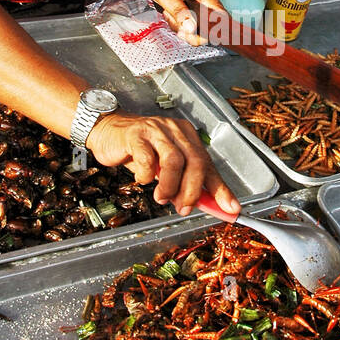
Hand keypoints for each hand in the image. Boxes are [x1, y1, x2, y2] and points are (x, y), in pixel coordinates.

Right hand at [85, 111, 240, 217]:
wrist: (108, 130)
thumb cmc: (139, 150)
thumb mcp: (164, 166)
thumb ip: (183, 181)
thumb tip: (201, 205)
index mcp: (188, 137)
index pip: (209, 164)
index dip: (221, 189)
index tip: (231, 209)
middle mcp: (176, 130)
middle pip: (196, 161)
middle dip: (193, 190)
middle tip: (184, 207)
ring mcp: (156, 130)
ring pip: (174, 160)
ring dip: (170, 186)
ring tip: (162, 198)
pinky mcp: (136, 135)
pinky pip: (147, 158)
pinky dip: (147, 175)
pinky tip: (144, 181)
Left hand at [143, 0, 223, 47]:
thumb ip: (178, 11)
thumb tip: (191, 28)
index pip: (220, 16)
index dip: (213, 31)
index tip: (197, 37)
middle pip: (211, 26)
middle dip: (190, 31)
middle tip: (172, 20)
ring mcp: (207, 1)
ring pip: (202, 27)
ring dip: (184, 26)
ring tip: (170, 13)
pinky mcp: (203, 7)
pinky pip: (197, 23)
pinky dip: (183, 23)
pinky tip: (174, 14)